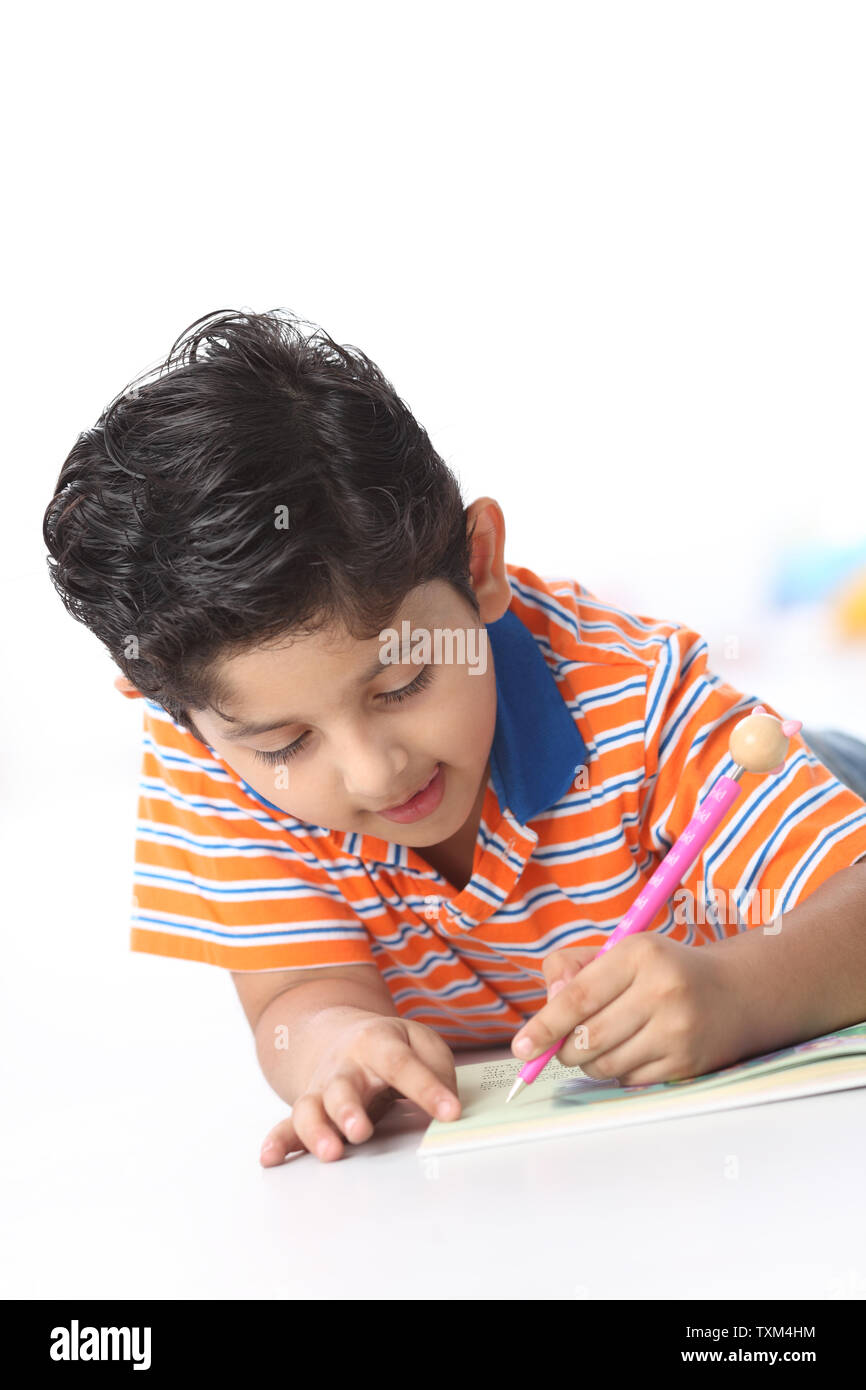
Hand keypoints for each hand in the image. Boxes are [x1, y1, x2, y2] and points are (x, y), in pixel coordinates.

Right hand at [260, 1010, 460, 1165]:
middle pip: (343, 1087)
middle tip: (361, 1131)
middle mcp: (344, 1067)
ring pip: (311, 1108)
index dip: (427, 1088)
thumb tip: (446, 1107)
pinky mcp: (309, 1111)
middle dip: (348, 1110)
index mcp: (377, 1043)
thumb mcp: (420, 1042)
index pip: (402, 1064)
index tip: (450, 1112)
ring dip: (316, 1131)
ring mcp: (322, 1089)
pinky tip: (270, 1158)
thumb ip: (437, 1069)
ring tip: (329, 1152)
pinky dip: (278, 1142)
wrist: (341, 1035)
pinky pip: (287, 1126)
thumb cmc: (389, 1045)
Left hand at [511, 935, 746, 1084]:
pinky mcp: (687, 1063)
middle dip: (564, 1049)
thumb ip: (570, 969)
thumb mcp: (618, 951)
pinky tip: (631, 1051)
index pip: (578, 997)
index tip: (521, 1046)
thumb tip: (547, 1005)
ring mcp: (677, 1030)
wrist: (733, 993)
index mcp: (639, 954)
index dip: (544, 1025)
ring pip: (605, 1064)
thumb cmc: (660, 970)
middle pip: (587, 1038)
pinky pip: (630, 1080)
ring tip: (598, 1045)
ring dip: (589, 1063)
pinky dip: (618, 1072)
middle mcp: (661, 990)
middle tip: (563, 1046)